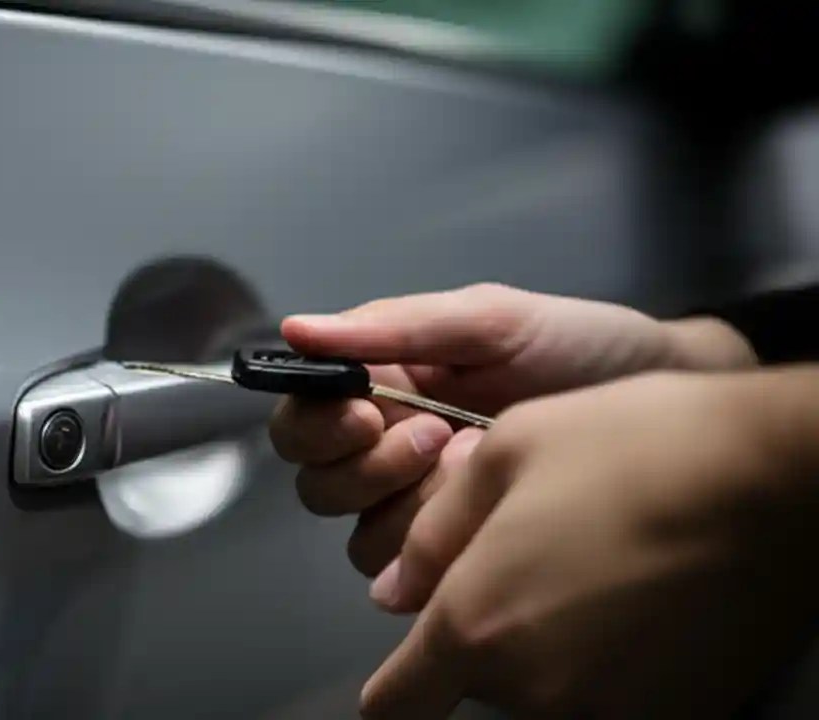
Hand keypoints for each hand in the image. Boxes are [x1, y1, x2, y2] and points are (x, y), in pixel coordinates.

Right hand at [268, 283, 755, 576]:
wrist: (666, 397)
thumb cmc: (579, 347)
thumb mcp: (488, 320)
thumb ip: (393, 326)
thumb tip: (296, 328)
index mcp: (381, 387)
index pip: (302, 418)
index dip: (316, 424)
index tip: (365, 411)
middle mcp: (389, 452)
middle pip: (315, 484)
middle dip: (365, 466)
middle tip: (434, 434)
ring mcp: (424, 510)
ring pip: (358, 536)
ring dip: (409, 505)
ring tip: (475, 461)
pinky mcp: (462, 557)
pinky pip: (413, 575)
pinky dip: (441, 546)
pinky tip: (491, 506)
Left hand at [361, 371, 818, 718]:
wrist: (775, 476)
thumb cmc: (633, 448)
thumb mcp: (504, 456)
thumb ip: (432, 536)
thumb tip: (393, 591)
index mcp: (475, 623)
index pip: (396, 704)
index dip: (392, 690)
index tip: (400, 678)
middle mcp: (534, 687)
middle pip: (477, 681)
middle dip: (484, 633)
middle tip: (532, 561)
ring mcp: (608, 708)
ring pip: (542, 689)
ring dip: (547, 647)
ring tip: (595, 567)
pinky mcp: (675, 713)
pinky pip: (609, 695)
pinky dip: (609, 661)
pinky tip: (641, 597)